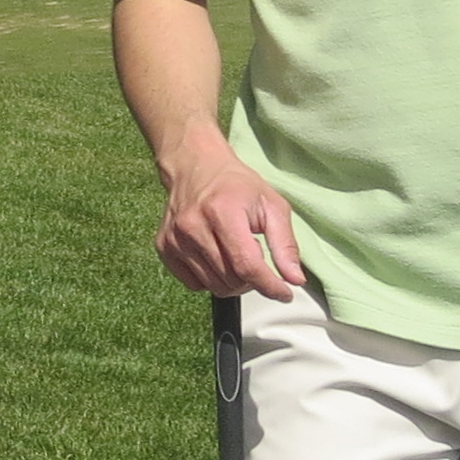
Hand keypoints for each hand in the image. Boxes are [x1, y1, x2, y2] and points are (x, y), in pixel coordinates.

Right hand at [156, 129, 304, 298]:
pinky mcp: (164, 247)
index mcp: (222, 212)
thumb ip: (285, 244)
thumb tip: (295, 280)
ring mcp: (174, 239)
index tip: (284, 293)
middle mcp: (192, 227)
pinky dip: (211, 280)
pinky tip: (218, 259)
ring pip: (213, 286)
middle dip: (252, 281)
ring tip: (238, 258)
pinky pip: (194, 284)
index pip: (247, 265)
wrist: (195, 166)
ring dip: (233, 282)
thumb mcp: (271, 205)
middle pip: (231, 280)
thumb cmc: (237, 186)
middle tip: (258, 260)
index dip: (269, 286)